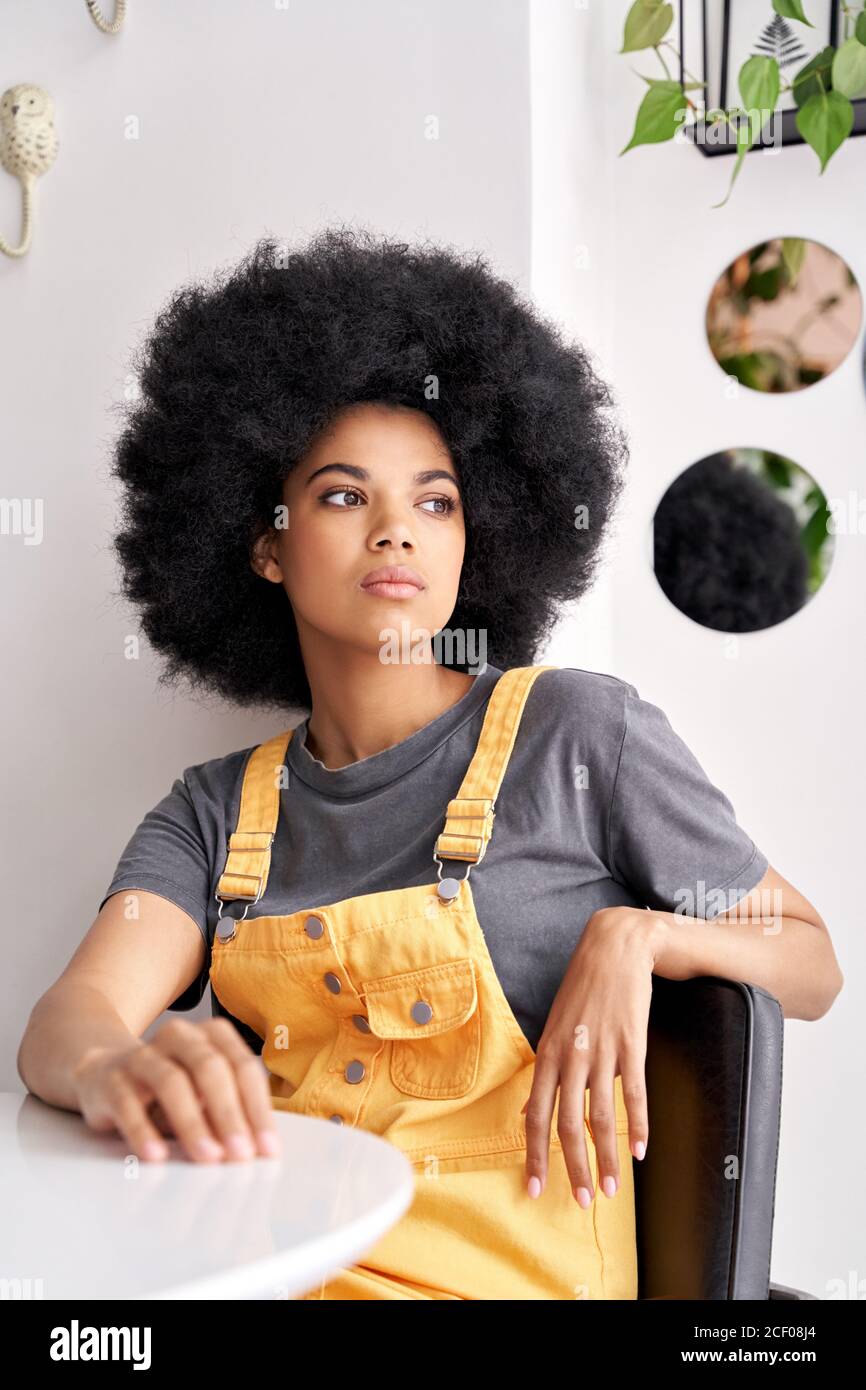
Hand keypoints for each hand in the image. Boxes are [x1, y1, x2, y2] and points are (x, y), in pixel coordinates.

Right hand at [71, 1016, 281, 1164]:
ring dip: (193, 1123)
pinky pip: (128, 1103)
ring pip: (171, 1082)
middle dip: (230, 1114)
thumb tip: (258, 1149)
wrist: (104, 1072)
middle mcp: (180, 1037)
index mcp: (212, 1035)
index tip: (267, 1149)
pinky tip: (157, 1155)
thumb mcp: (204, 1096)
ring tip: (208, 1157)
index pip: (243, 1068)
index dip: (258, 1109)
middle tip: (241, 1154)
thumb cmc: (168, 1089)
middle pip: (211, 1069)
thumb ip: (229, 1113)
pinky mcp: (110, 1078)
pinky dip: (144, 1131)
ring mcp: (143, 1055)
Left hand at [521, 906, 654, 1205]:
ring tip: (611, 1189)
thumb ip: (548, 1071)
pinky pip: (635, 1093)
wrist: (615, 948)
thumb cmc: (583, 989)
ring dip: (605, 1157)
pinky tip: (640, 1150)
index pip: (535, 1115)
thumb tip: (533, 1109)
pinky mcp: (631, 1044)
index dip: (535, 1154)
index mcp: (547, 1053)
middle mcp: (570, 1056)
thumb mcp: (555, 1028)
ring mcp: (601, 1051)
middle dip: (573, 1167)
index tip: (535, 1188)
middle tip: (580, 1201)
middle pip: (567, 1124)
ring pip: (600, 1116)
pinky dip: (638, 1125)